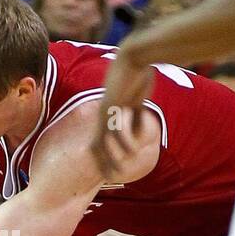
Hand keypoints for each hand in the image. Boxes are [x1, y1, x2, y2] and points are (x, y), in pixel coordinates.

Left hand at [92, 52, 155, 179]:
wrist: (133, 57)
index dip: (103, 154)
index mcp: (105, 113)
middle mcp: (102, 114)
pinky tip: (132, 154)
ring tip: (116, 174)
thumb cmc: (136, 74)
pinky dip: (124, 143)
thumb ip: (134, 113)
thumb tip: (137, 124)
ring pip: (104, 142)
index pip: (100, 138)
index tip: (108, 168)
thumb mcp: (135, 99)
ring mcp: (107, 111)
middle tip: (106, 178)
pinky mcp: (115, 107)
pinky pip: (117, 130)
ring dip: (111, 159)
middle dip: (101, 162)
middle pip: (97, 143)